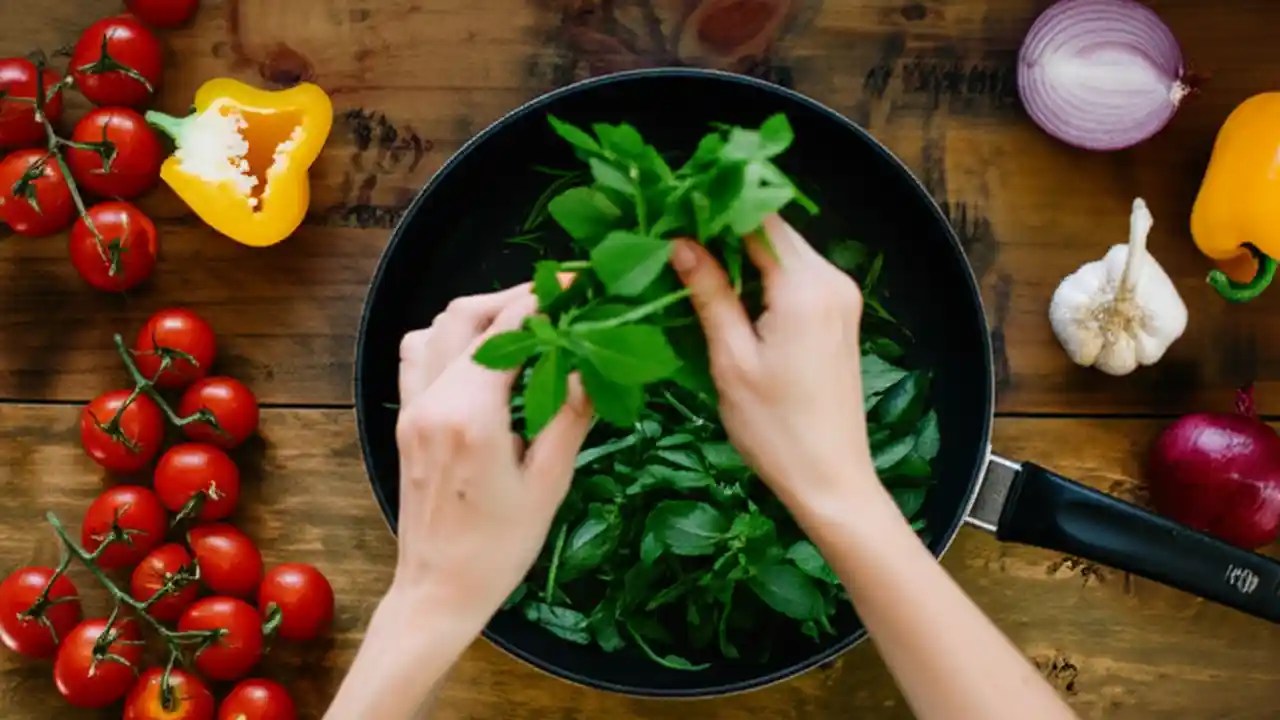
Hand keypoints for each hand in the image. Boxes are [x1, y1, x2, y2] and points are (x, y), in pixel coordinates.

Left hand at [392, 284, 593, 622]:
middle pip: (464, 314)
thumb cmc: (499, 548)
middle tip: (556, 300)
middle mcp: (433, 400)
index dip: (544, 299)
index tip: (578, 286)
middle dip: (512, 297)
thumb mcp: (548, 484)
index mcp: (471, 415)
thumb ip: (569, 416)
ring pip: (434, 328)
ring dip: (477, 313)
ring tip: (522, 321)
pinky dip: (445, 338)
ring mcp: (412, 408)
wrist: (437, 590)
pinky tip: (478, 354)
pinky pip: (415, 356)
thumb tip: (591, 363)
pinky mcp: (404, 420)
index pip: (506, 330)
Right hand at [671, 214, 886, 526]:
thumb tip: (680, 242)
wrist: (832, 479)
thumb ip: (709, 294)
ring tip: (691, 262)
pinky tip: (728, 290)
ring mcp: (841, 296)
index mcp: (806, 286)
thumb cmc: (775, 428)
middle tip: (672, 237)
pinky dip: (762, 275)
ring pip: (783, 251)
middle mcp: (832, 279)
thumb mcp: (731, 359)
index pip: (756, 219)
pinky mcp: (839, 315)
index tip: (670, 212)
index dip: (712, 210)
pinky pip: (795, 276)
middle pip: (772, 230)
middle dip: (724, 229)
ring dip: (741, 252)